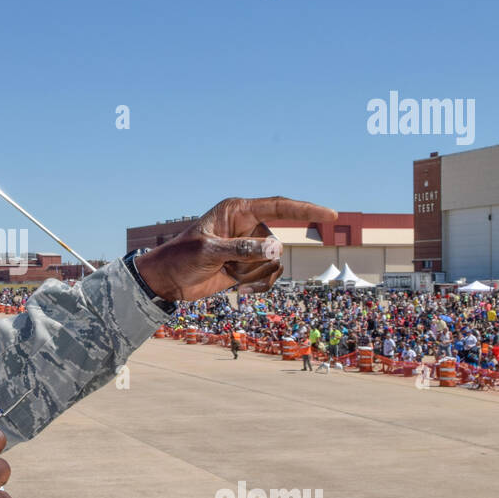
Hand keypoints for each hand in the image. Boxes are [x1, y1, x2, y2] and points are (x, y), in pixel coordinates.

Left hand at [137, 196, 337, 302]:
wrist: (167, 281)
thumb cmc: (180, 258)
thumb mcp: (209, 252)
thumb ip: (242, 250)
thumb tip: (276, 249)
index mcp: (236, 211)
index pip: (279, 206)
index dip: (306, 209)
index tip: (331, 214)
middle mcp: (247, 226)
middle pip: (275, 244)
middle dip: (256, 262)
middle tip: (228, 268)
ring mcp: (249, 247)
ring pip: (274, 264)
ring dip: (255, 276)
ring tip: (229, 276)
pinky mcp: (249, 266)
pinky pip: (271, 277)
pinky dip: (260, 286)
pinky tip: (240, 290)